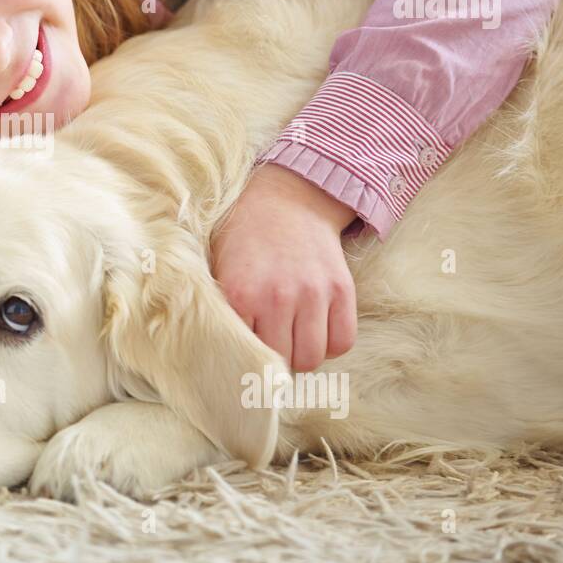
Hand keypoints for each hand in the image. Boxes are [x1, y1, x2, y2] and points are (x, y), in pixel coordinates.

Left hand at [210, 163, 357, 370]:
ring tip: (293, 337)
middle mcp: (277, 297)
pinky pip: (343, 341)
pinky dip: (331, 344)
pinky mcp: (341, 289)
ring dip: (302, 354)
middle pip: (282, 362)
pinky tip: (317, 330)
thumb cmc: (245, 239)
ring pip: (313, 358)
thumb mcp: (219, 269)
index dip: (245, 356)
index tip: (245, 352)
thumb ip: (221, 310)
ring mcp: (313, 293)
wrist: (285, 200)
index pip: (245, 354)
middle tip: (271, 343)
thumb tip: (220, 353)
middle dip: (275, 359)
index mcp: (240, 294)